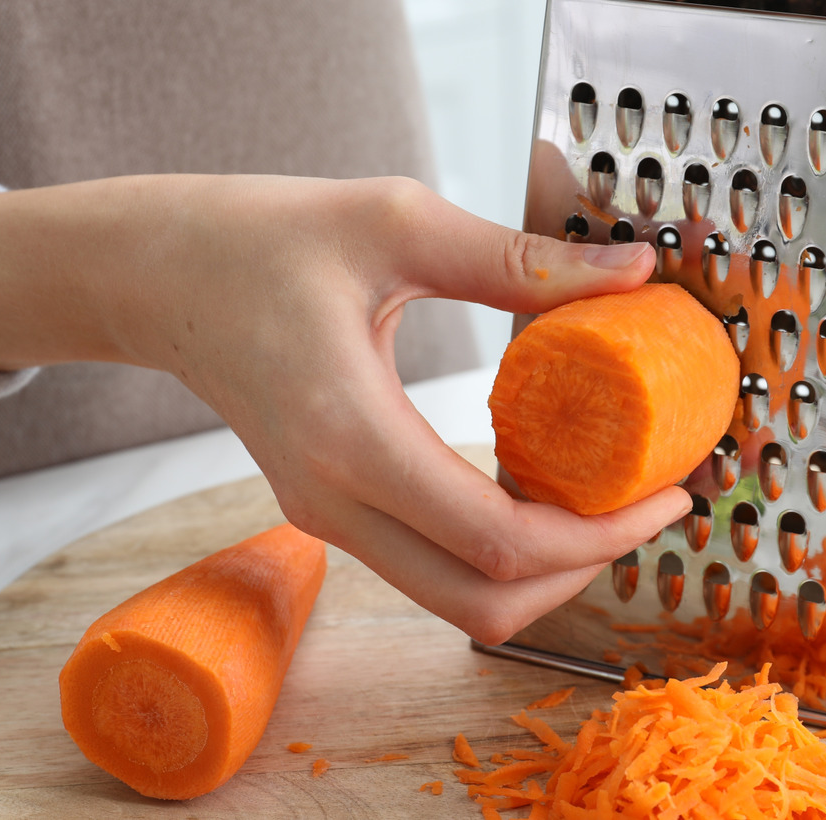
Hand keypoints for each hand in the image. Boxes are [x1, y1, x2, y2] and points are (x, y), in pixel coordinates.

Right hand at [0, 174, 692, 642]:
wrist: (160, 276)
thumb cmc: (262, 237)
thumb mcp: (396, 221)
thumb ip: (517, 259)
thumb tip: (632, 272)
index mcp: (351, 434)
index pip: (497, 541)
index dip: (601, 536)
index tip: (665, 495)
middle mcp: (334, 499)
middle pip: (483, 604)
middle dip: (584, 571)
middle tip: (647, 507)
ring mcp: (324, 516)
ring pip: (456, 601)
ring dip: (542, 569)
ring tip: (604, 497)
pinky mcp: (326, 512)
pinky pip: (428, 567)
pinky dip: (496, 552)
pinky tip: (536, 484)